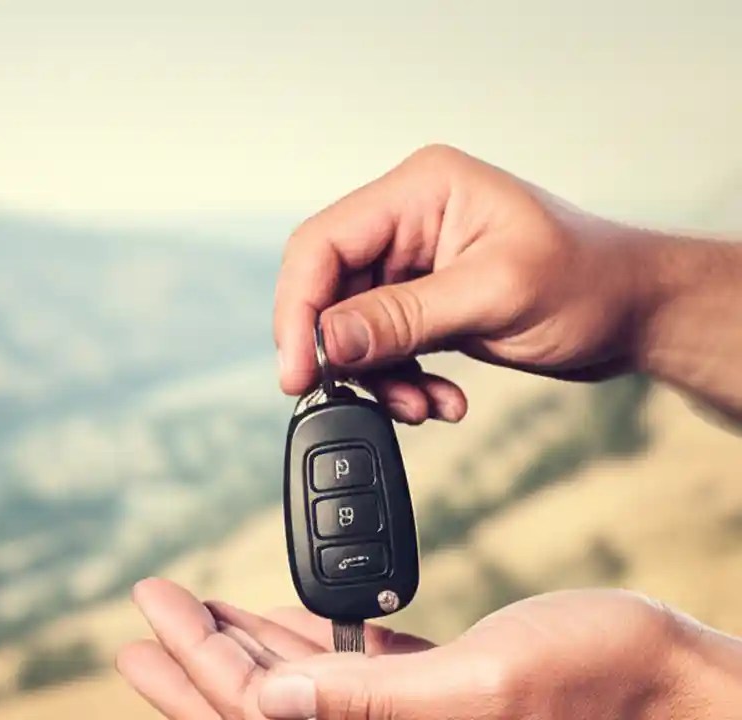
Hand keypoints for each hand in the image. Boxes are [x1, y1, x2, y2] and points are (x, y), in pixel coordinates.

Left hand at [117, 578, 739, 719]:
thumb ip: (368, 701)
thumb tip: (265, 706)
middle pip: (256, 706)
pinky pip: (344, 672)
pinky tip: (273, 619)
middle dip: (193, 660)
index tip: (145, 610)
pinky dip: (300, 643)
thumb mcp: (480, 684)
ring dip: (237, 647)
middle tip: (141, 613)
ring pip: (293, 687)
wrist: (673, 683)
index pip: (255, 712)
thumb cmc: (598, 681)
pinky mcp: (429, 695)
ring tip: (187, 611)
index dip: (193, 660)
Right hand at [273, 144, 741, 423]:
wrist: (640, 314)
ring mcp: (413, 260)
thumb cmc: (590, 283)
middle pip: (328, 287)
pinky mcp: (423, 298)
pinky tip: (438, 400)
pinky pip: (382, 343)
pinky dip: (400, 380)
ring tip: (420, 406)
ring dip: (377, 376)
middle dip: (341, 351)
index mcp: (420, 190)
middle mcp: (408, 219)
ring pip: (351, 325)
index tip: (300, 370)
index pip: (322, 243)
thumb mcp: (492, 298)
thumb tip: (326, 344)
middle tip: (347, 397)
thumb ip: (402, 319)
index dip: (300, 309)